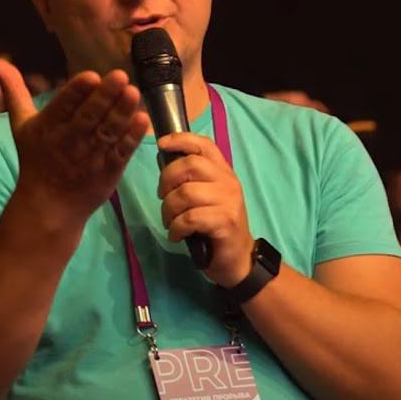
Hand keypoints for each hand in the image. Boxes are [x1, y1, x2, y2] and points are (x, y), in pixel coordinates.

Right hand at [0, 59, 149, 228]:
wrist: (48, 207)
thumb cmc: (36, 160)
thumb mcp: (21, 126)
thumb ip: (14, 92)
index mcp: (48, 127)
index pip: (63, 106)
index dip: (77, 92)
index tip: (91, 76)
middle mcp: (69, 141)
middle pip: (89, 116)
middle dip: (104, 97)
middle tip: (120, 77)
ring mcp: (91, 157)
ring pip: (108, 132)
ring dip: (121, 112)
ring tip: (133, 93)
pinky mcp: (109, 171)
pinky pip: (121, 152)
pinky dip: (132, 137)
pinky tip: (142, 119)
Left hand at [156, 133, 255, 287]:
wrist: (239, 259)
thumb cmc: (216, 227)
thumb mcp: (207, 198)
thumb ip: (192, 180)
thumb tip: (165, 163)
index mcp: (223, 172)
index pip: (204, 145)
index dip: (181, 140)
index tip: (161, 144)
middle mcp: (228, 182)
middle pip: (190, 165)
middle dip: (167, 181)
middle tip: (163, 198)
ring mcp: (228, 201)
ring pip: (185, 193)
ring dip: (169, 210)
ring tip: (170, 222)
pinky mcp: (225, 222)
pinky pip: (190, 218)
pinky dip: (176, 228)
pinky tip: (176, 235)